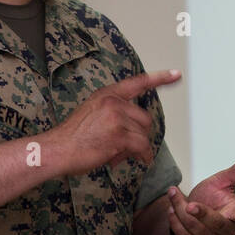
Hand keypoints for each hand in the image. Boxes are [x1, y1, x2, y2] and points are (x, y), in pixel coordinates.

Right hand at [46, 70, 181, 177]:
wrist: (57, 150)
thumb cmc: (72, 137)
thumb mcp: (92, 112)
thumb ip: (113, 113)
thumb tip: (134, 130)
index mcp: (107, 94)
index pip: (138, 82)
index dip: (160, 78)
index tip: (177, 74)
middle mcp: (113, 102)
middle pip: (145, 119)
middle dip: (138, 134)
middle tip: (121, 147)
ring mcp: (116, 118)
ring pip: (144, 135)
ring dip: (136, 148)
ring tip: (116, 153)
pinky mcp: (119, 135)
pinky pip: (142, 147)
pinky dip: (143, 156)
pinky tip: (140, 160)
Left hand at [167, 151, 234, 234]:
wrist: (189, 214)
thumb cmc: (211, 196)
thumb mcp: (222, 181)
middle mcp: (229, 232)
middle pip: (218, 224)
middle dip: (203, 215)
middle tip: (189, 205)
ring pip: (197, 229)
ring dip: (181, 211)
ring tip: (173, 195)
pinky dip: (176, 223)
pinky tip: (172, 210)